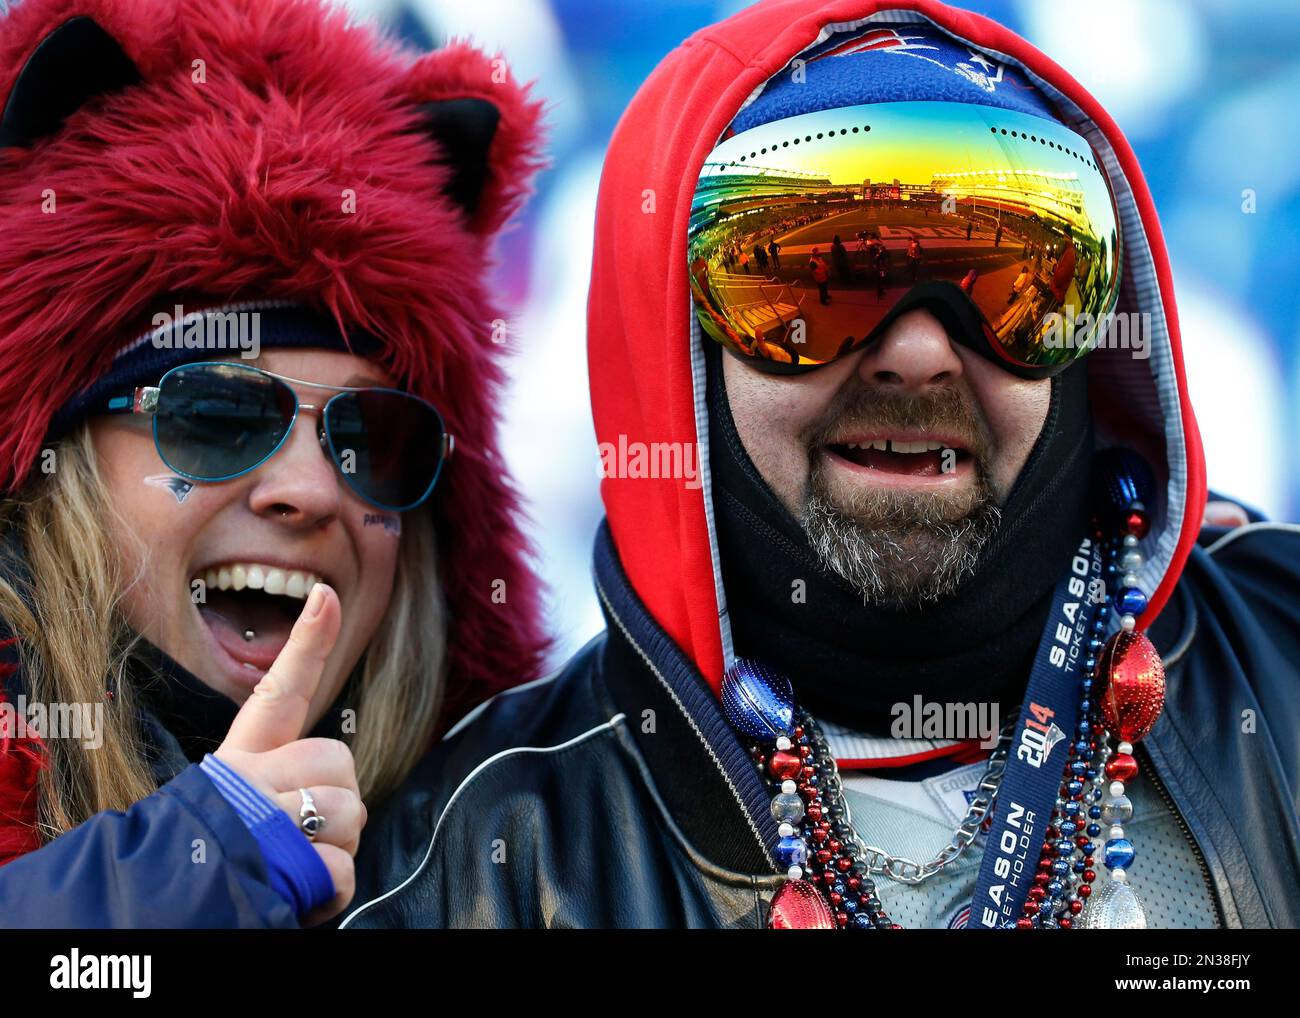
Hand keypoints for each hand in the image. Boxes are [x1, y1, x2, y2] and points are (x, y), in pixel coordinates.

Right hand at [214, 583, 365, 925]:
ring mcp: (265, 819)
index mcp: (237, 764)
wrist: (158, 920)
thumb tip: (338, 795)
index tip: (328, 594)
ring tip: (290, 872)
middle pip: (339, 761)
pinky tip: (292, 899)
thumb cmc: (206, 869)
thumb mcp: (236, 821)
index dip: (308, 642)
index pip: (278, 693)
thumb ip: (281, 795)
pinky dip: (326, 894)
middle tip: (299, 839)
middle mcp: (249, 781)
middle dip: (338, 803)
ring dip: (334, 853)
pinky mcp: (285, 864)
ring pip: (349, 813)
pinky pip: (341, 870)